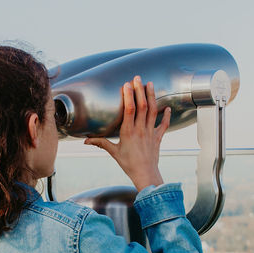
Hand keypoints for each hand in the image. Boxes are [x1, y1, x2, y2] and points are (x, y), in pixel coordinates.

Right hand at [85, 75, 169, 191]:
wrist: (145, 174)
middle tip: (137, 78)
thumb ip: (100, 143)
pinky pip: (164, 124)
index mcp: (128, 132)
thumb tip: (85, 140)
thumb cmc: (128, 164)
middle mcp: (140, 130)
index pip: (129, 110)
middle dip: (139, 90)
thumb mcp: (113, 152)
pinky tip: (167, 107)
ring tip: (150, 84)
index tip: (126, 84)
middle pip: (142, 106)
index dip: (128, 96)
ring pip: (152, 111)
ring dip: (152, 97)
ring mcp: (150, 132)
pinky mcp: (158, 137)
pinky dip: (166, 115)